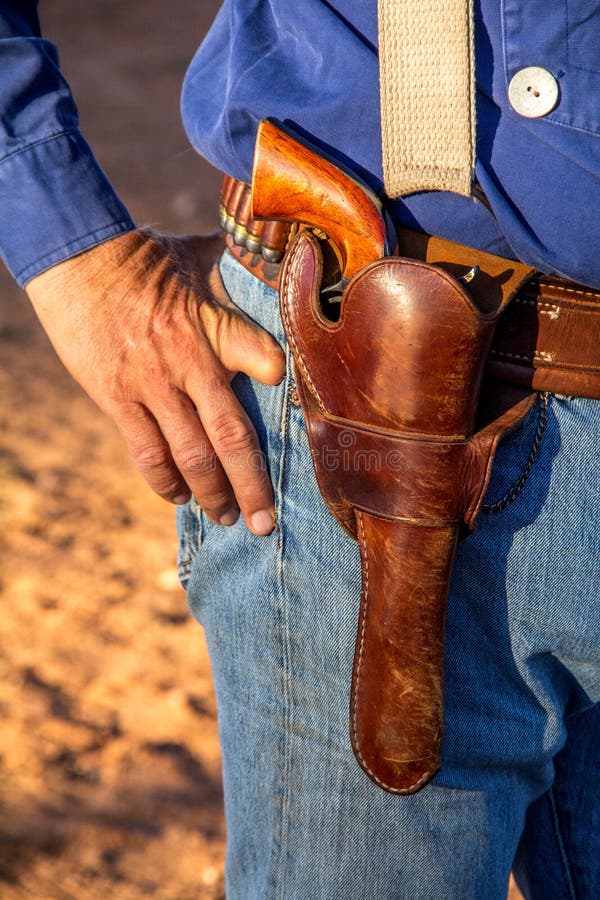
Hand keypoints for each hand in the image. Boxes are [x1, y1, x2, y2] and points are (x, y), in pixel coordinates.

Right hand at [26, 229, 285, 533]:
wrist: (79, 258)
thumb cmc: (150, 257)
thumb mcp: (206, 255)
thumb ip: (247, 273)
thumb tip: (291, 264)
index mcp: (217, 325)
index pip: (267, 362)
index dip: (286, 387)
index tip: (303, 419)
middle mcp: (190, 362)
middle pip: (231, 436)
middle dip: (253, 485)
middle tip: (266, 523)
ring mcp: (152, 385)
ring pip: (190, 455)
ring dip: (211, 494)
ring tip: (228, 519)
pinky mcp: (117, 397)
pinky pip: (146, 452)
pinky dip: (165, 482)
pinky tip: (180, 497)